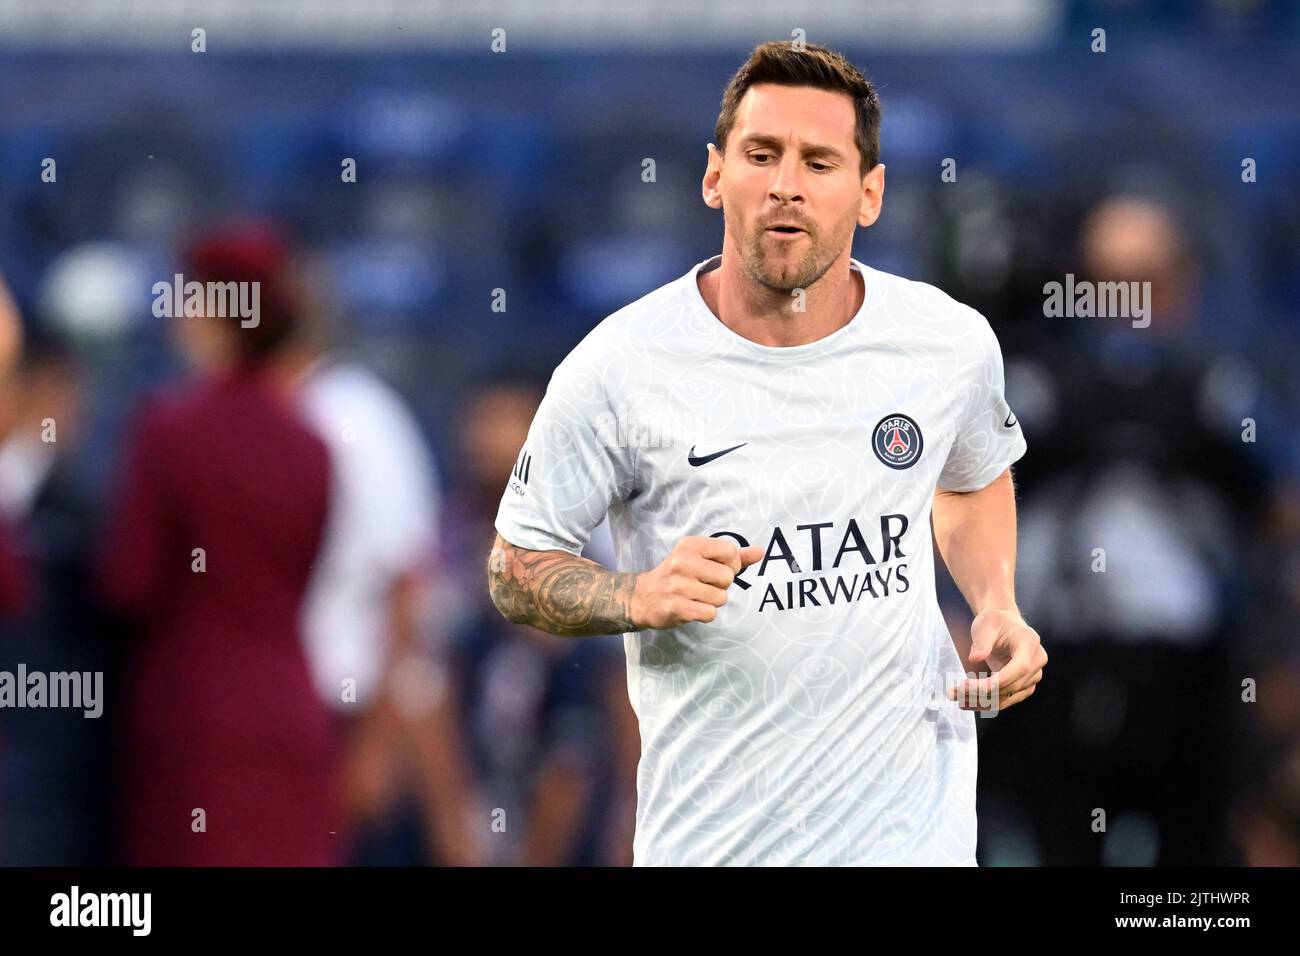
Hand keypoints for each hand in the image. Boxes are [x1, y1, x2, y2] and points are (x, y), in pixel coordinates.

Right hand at [631, 536, 763, 628]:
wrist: (642, 597)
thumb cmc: (678, 576)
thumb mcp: (701, 558)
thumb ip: (733, 556)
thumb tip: (760, 552)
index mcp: (690, 545)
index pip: (730, 552)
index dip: (730, 565)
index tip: (715, 569)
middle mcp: (682, 562)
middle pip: (728, 577)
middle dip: (721, 586)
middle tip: (702, 585)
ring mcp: (677, 585)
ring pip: (721, 598)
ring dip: (712, 601)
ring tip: (694, 597)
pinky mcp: (676, 607)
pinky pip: (710, 613)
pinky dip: (704, 614)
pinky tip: (690, 608)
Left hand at [948, 607, 1046, 713]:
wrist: (1003, 625)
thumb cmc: (995, 622)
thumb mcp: (986, 624)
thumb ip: (982, 641)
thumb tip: (974, 658)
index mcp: (1029, 643)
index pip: (1019, 668)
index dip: (997, 681)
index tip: (971, 687)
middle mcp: (1036, 661)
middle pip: (1011, 686)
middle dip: (981, 692)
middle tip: (954, 692)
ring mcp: (1033, 676)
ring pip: (1006, 697)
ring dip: (980, 702)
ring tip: (955, 698)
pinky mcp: (1024, 686)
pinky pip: (1005, 699)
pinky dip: (985, 702)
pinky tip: (965, 702)